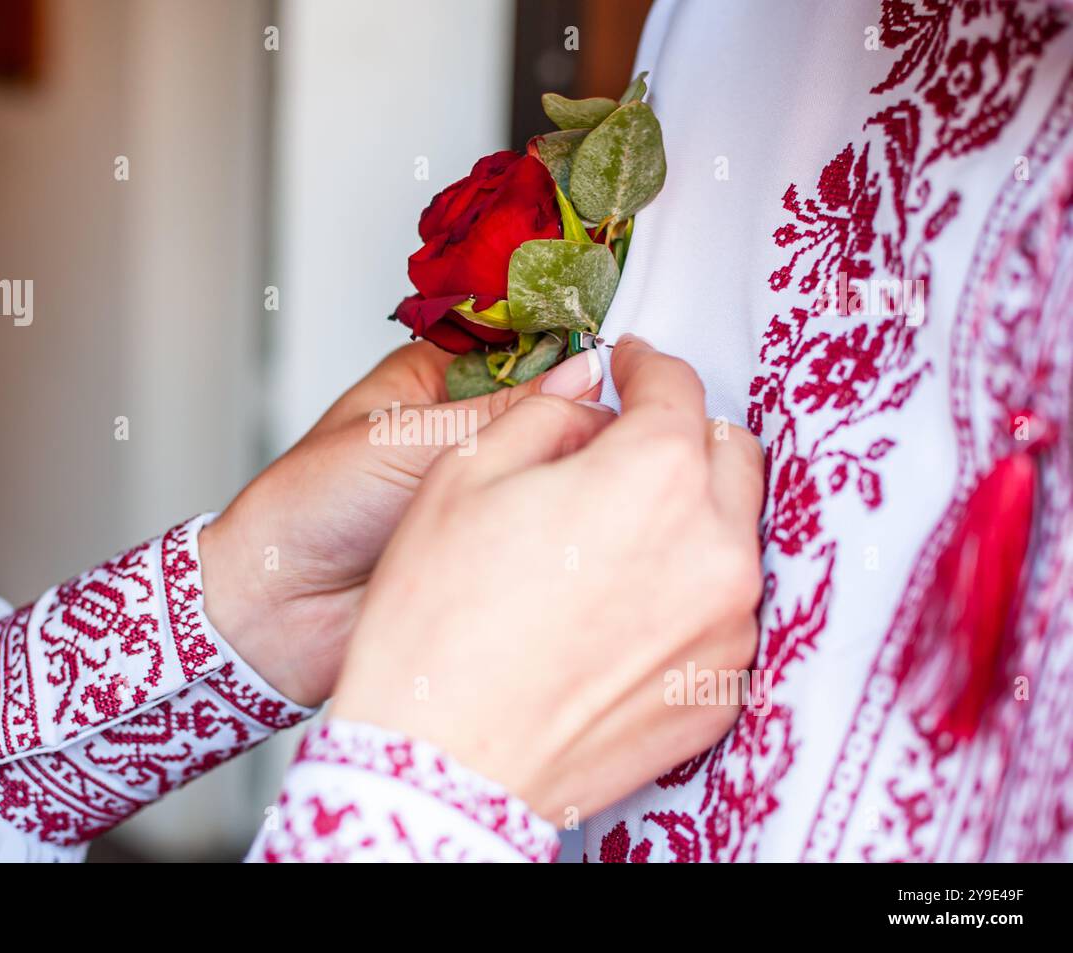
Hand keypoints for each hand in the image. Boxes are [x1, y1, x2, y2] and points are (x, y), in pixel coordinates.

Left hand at [198, 341, 605, 706]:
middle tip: (640, 427)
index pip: (522, 348)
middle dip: (588, 419)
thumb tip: (586, 372)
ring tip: (628, 472)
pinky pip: (544, 527)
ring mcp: (483, 490)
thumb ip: (500, 412)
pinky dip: (569, 525)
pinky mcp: (493, 544)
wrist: (275, 611)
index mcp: (435, 379)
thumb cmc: (311, 508)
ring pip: (551, 469)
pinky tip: (603, 522)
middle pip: (548, 410)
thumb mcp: (408, 442)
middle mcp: (465, 429)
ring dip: (582, 473)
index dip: (573, 353)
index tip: (630, 363)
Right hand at [331, 335, 764, 822]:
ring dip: (687, 521)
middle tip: (624, 452)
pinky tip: (616, 615)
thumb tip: (586, 403)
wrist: (440, 764)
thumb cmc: (438, 627)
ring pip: (731, 539)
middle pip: (729, 456)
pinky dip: (683, 597)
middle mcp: (716, 548)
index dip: (645, 365)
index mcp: (656, 476)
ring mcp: (728, 630)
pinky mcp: (720, 693)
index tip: (630, 368)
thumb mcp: (464, 476)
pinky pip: (720, 617)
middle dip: (681, 438)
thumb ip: (544, 415)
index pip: (678, 386)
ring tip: (609, 547)